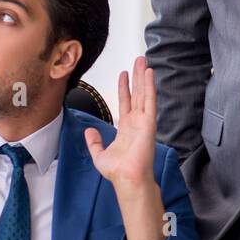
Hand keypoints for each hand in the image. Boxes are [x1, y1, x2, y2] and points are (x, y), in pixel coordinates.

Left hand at [84, 56, 155, 189]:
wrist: (127, 179)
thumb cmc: (117, 172)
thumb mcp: (99, 155)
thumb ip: (94, 142)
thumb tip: (89, 131)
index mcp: (126, 129)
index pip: (126, 103)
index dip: (124, 88)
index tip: (123, 74)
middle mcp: (136, 123)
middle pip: (137, 94)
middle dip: (137, 77)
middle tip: (138, 61)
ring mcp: (144, 121)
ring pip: (144, 94)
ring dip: (144, 77)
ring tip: (143, 62)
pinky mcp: (149, 123)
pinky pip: (149, 101)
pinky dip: (150, 87)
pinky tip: (149, 74)